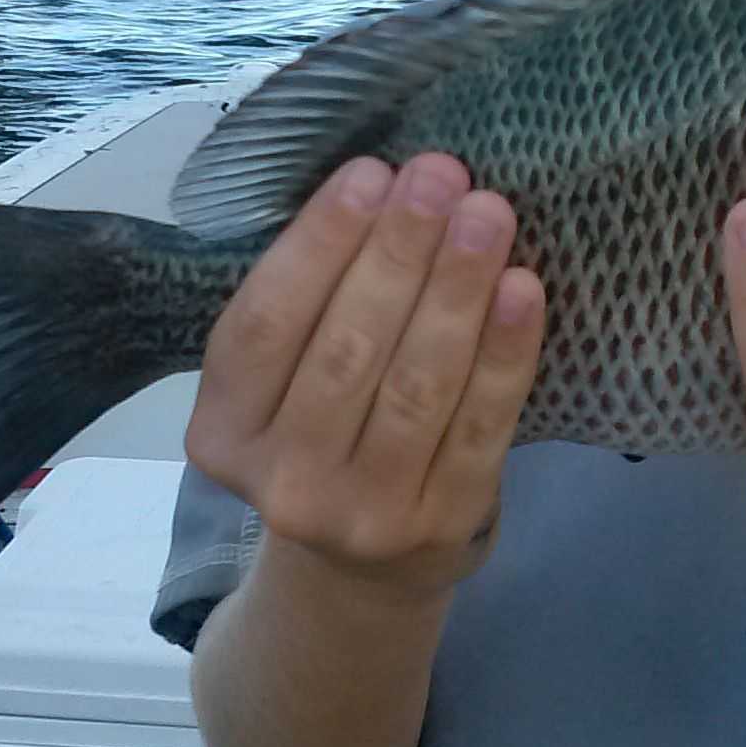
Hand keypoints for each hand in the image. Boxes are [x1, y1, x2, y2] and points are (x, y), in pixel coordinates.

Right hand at [184, 153, 544, 600]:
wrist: (358, 573)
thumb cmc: (318, 438)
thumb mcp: (275, 389)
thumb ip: (308, 309)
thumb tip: (383, 189)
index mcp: (222, 432)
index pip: (265, 324)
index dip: (318, 244)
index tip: (370, 173)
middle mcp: (283, 481)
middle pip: (345, 348)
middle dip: (398, 250)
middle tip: (440, 174)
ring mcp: (364, 513)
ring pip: (416, 384)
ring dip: (457, 287)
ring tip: (488, 212)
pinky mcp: (440, 524)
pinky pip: (480, 425)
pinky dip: (505, 352)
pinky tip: (523, 288)